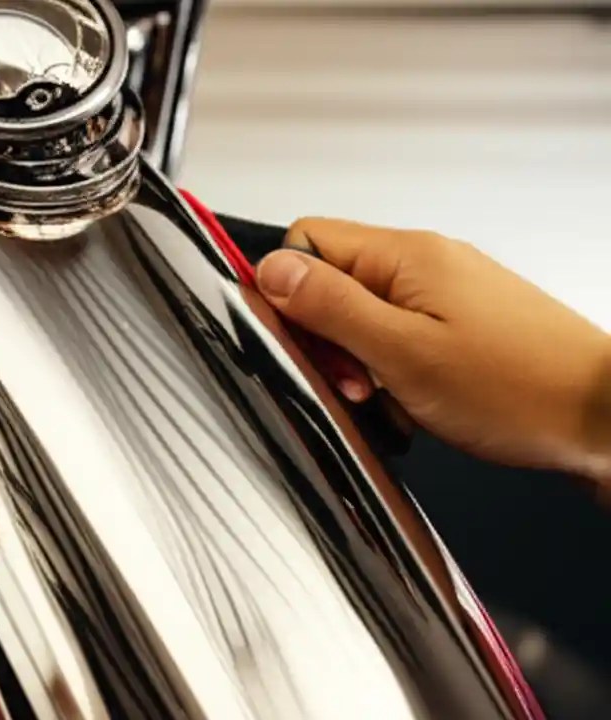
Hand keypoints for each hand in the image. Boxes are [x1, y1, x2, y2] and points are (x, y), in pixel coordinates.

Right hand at [255, 218, 610, 483]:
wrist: (602, 418)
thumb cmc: (517, 389)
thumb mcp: (402, 352)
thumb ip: (331, 307)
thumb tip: (270, 268)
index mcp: (405, 255)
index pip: (307, 241)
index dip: (287, 292)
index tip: (299, 343)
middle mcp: (424, 261)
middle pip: (333, 281)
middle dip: (328, 340)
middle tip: (354, 384)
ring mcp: (446, 290)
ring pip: (364, 316)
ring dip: (361, 363)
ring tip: (391, 399)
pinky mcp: (462, 322)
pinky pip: (399, 337)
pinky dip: (394, 372)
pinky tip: (414, 402)